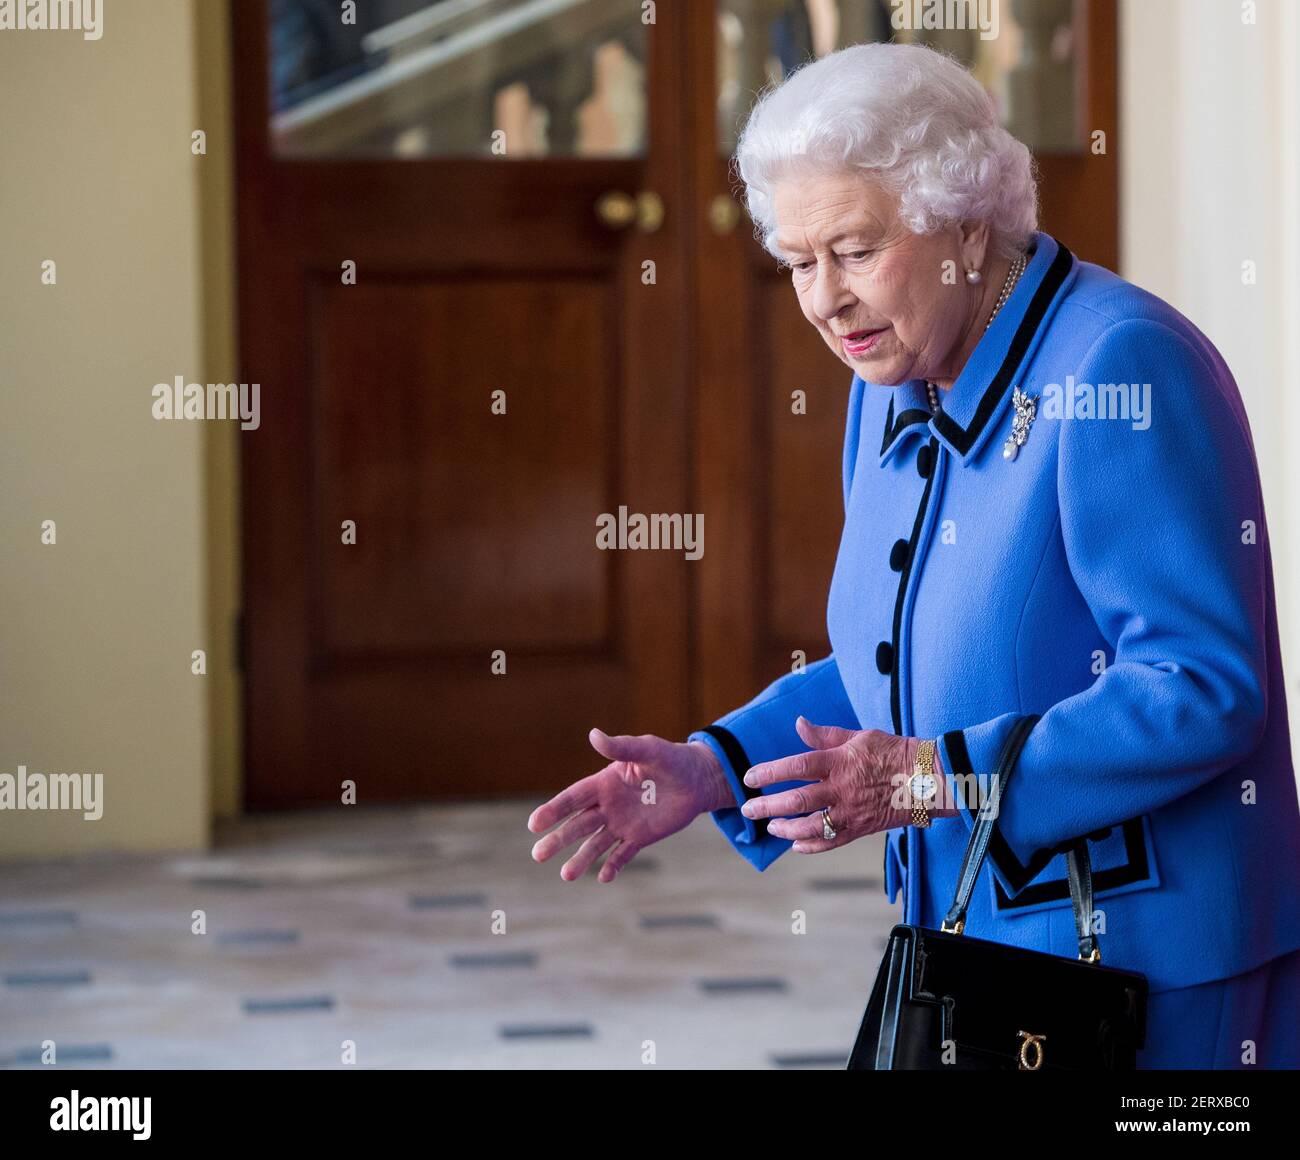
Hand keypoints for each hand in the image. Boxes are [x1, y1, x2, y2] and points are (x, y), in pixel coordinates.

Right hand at [527, 729, 727, 882]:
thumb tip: (594, 735)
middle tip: (538, 855)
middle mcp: (608, 805)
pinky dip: (613, 866)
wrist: (697, 779)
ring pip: (595, 844)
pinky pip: (623, 854)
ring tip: (567, 875)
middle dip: (558, 839)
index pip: (573, 798)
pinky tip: (604, 877)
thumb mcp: (648, 749)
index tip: (534, 824)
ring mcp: (622, 823)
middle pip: (578, 825)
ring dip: (581, 859)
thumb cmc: (671, 758)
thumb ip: (622, 747)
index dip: (554, 810)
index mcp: (604, 783)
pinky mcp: (640, 837)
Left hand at [739, 717, 955, 852]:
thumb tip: (798, 723)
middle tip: (747, 808)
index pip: (797, 766)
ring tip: (771, 827)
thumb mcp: (858, 735)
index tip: (749, 777)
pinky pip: (833, 842)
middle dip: (767, 805)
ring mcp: (852, 812)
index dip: (770, 771)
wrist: (928, 778)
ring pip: (812, 826)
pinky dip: (812, 846)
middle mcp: (842, 789)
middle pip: (797, 800)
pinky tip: (796, 845)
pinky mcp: (862, 828)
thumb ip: (825, 734)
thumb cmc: (893, 751)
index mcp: (840, 762)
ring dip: (786, 828)